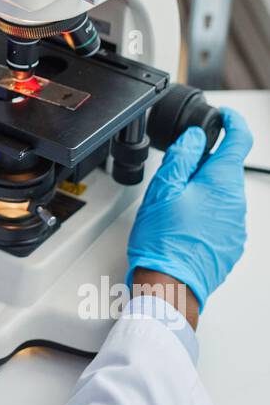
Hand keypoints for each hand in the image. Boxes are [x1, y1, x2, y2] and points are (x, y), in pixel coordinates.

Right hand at [126, 107, 252, 310]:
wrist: (170, 286)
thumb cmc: (163, 240)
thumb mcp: (163, 188)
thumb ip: (182, 156)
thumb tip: (196, 137)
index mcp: (222, 181)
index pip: (240, 138)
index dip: (232, 122)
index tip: (223, 118)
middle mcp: (237, 202)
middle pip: (226, 170)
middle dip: (204, 166)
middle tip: (174, 177)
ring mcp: (237, 225)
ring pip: (223, 195)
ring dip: (203, 193)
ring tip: (174, 209)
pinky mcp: (232, 244)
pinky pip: (222, 218)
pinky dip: (206, 215)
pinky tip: (183, 227)